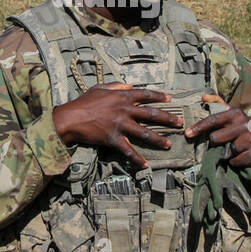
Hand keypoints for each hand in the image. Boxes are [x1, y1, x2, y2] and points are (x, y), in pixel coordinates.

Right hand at [51, 82, 182, 169]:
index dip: (159, 97)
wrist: (71, 118)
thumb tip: (130, 86)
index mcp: (122, 97)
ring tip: (169, 144)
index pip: (145, 95)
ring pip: (144, 133)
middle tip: (179, 123)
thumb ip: (117, 86)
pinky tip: (146, 165)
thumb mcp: (100, 88)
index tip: (170, 100)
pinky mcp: (114, 139)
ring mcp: (120, 125)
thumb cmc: (84, 102)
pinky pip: (128, 150)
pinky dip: (137, 159)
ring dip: (158, 139)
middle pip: (151, 114)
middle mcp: (125, 110)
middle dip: (167, 119)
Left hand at [184, 94, 250, 167]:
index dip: (199, 127)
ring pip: (225, 151)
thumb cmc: (244, 126)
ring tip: (233, 149)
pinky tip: (240, 155)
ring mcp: (250, 139)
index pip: (213, 120)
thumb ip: (217, 103)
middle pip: (215, 138)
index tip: (188, 134)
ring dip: (225, 153)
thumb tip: (203, 97)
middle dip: (215, 142)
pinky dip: (234, 161)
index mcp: (235, 114)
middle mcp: (243, 125)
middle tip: (222, 142)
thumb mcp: (233, 112)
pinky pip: (234, 161)